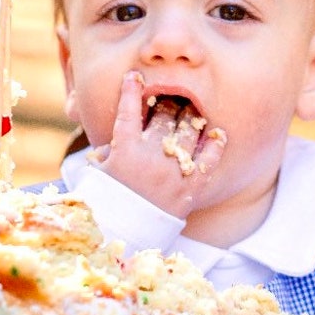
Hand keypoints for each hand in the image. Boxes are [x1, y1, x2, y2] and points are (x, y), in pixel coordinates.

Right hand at [89, 71, 226, 217]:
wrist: (124, 238)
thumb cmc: (107, 205)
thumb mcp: (98, 176)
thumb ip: (105, 153)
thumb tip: (110, 141)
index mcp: (124, 151)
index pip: (127, 111)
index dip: (130, 89)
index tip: (134, 76)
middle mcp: (150, 157)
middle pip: (166, 115)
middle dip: (168, 101)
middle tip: (171, 97)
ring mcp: (172, 171)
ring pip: (189, 130)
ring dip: (190, 117)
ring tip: (191, 112)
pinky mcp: (190, 187)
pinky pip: (210, 158)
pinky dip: (215, 143)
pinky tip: (217, 133)